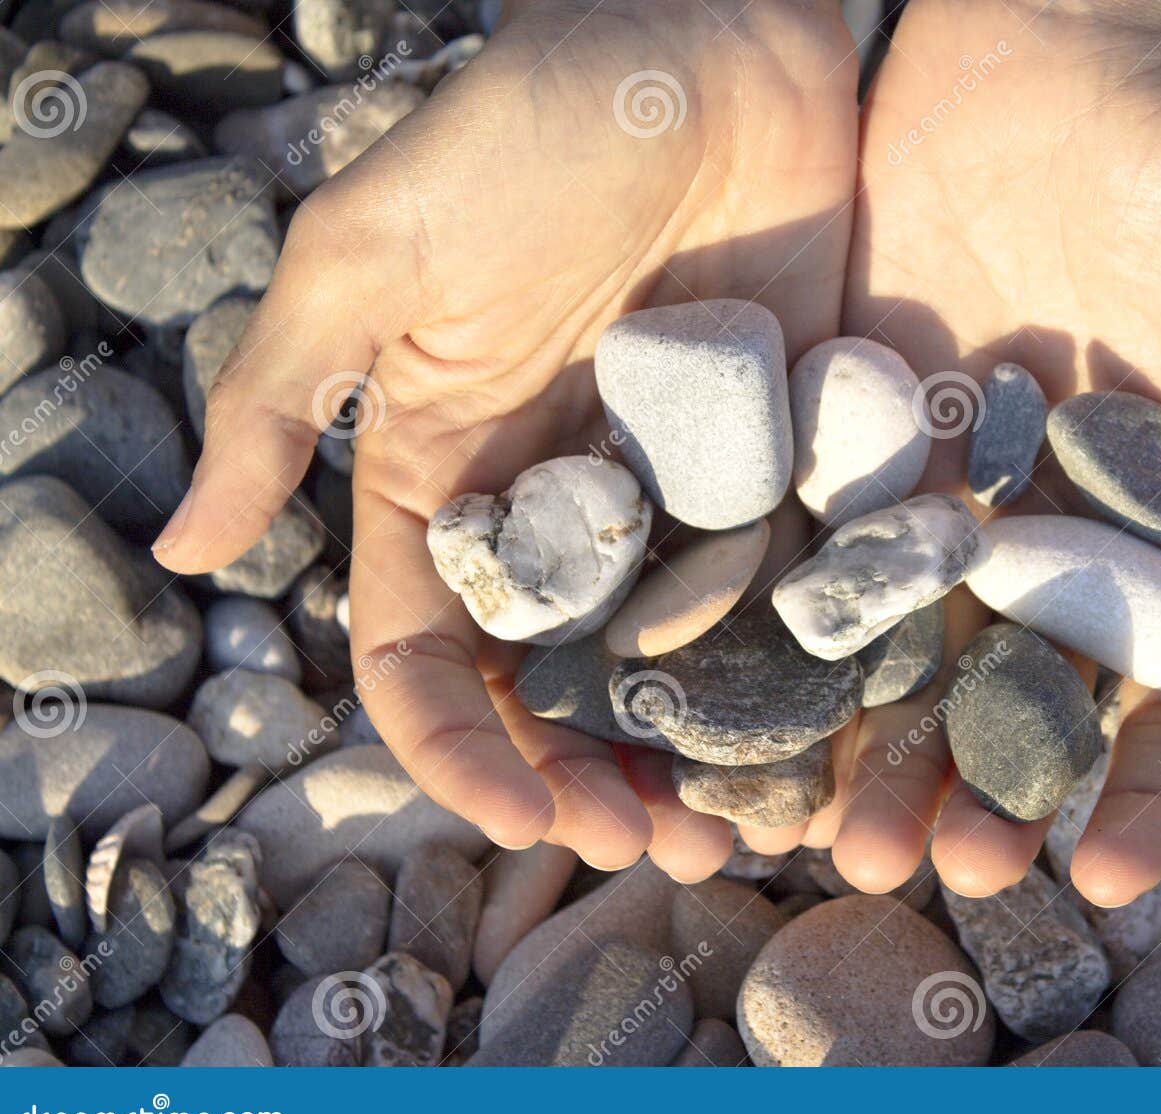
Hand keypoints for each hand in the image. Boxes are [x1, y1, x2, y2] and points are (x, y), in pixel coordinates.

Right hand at [153, 0, 859, 876]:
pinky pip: (794, 574)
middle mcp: (562, 503)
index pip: (433, 655)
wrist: (708, 32)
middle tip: (664, 849)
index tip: (525, 821)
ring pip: (684, 655)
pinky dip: (810, 658)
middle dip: (597, 779)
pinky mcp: (785, 452)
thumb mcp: (372, 253)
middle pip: (564, 683)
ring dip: (708, 751)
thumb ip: (283, 400)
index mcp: (450, 477)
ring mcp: (679, 486)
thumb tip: (185, 556)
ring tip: (747, 824)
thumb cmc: (523, 125)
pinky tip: (840, 728)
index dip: (462, 752)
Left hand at [828, 0, 1160, 903]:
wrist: (1071, 51)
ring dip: (881, 744)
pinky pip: (825, 547)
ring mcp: (951, 487)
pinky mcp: (858, 431)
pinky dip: (796, 631)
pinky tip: (761, 710)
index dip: (1146, 796)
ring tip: (845, 836)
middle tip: (947, 869)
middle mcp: (1056, 531)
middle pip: (1020, 693)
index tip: (1107, 881)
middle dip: (987, 789)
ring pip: (912, 645)